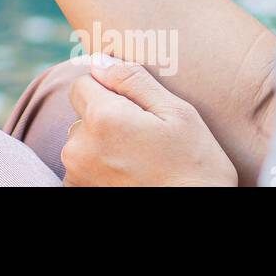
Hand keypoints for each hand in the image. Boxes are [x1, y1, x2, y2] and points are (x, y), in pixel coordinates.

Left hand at [61, 59, 238, 186]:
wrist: (198, 214)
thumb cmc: (195, 166)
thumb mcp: (176, 113)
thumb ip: (133, 80)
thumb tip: (98, 61)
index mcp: (103, 118)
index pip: (82, 83)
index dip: (108, 90)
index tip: (133, 109)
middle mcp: (79, 146)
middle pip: (82, 114)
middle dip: (106, 119)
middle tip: (143, 139)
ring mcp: (77, 173)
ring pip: (82, 142)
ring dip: (102, 145)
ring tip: (139, 161)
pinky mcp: (79, 191)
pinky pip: (82, 167)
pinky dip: (100, 168)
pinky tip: (129, 177)